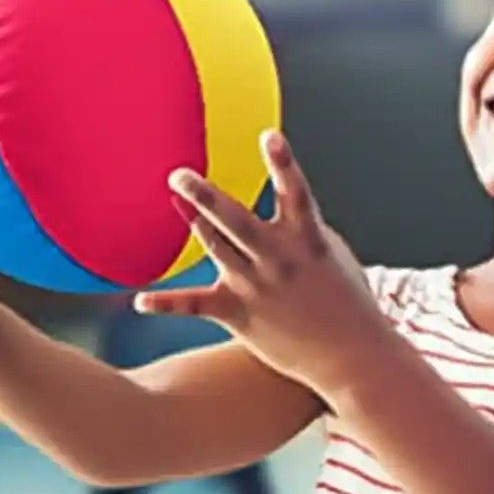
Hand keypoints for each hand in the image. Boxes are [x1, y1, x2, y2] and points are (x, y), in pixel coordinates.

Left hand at [134, 130, 388, 391]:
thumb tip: (281, 200)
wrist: (353, 357)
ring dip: (194, 222)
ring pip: (217, 247)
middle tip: (179, 175)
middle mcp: (279, 260)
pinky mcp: (241, 316)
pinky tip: (140, 301)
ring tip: (175, 197)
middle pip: (236, 221)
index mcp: (309, 240)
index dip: (284, 163)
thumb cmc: (348, 301)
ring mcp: (257, 287)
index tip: (269, 136)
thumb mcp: (333, 252)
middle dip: (206, 196)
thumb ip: (302, 225)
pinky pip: (197, 307)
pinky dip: (167, 304)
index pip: (295, 192)